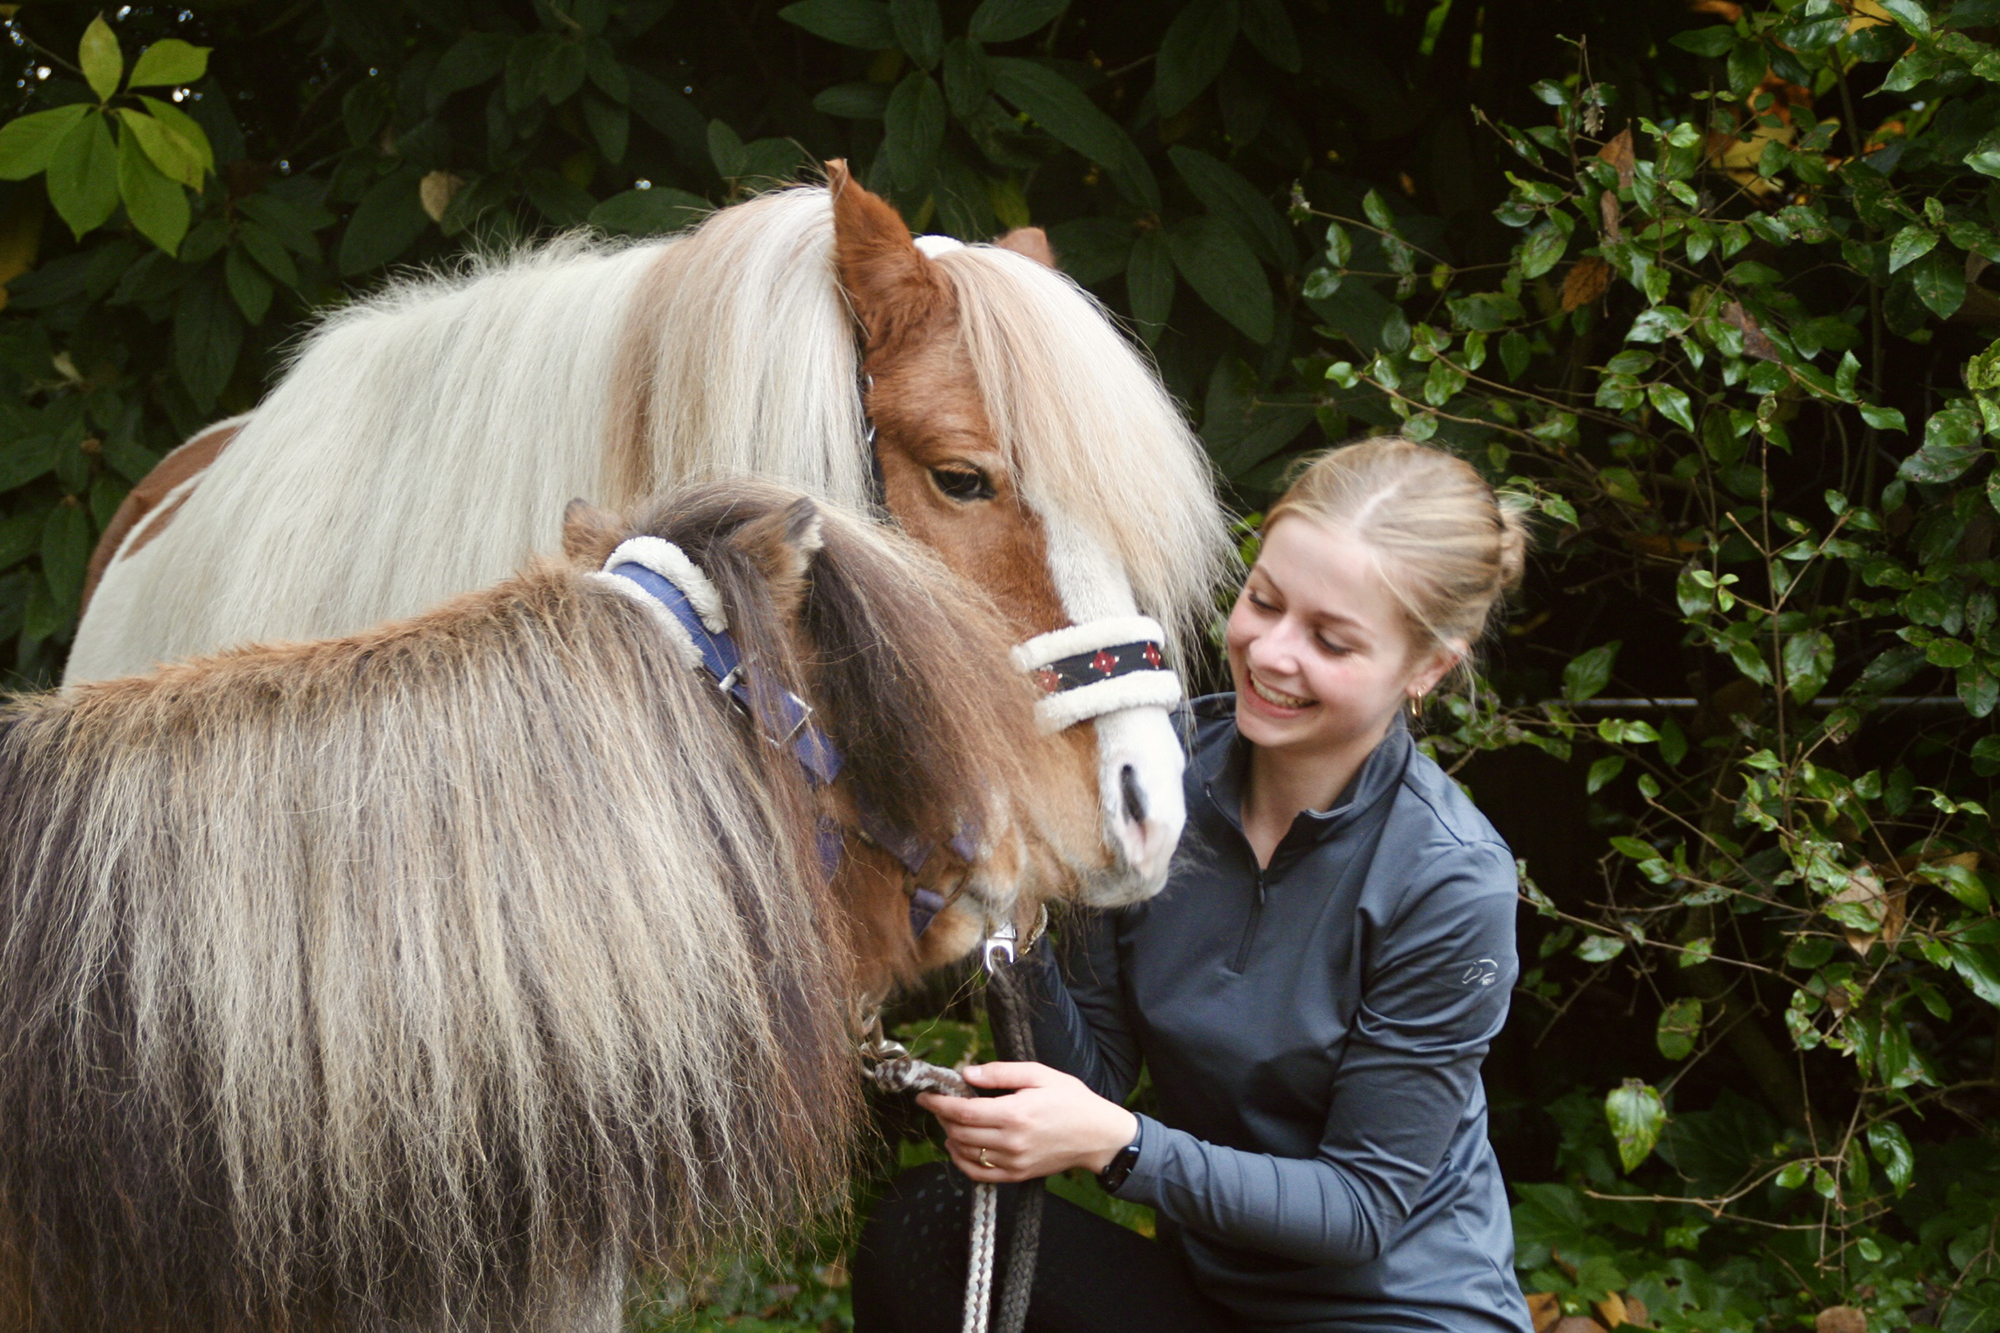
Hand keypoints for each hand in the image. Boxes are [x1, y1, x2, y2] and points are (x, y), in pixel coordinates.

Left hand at [915, 1062, 1138, 1184]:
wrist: (1098, 1136)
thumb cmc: (1072, 1100)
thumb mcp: (1040, 1074)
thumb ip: (1001, 1073)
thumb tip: (967, 1073)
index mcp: (1015, 1114)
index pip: (962, 1112)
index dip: (938, 1103)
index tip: (925, 1095)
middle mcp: (1011, 1142)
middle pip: (959, 1133)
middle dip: (942, 1117)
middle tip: (940, 1103)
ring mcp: (1014, 1163)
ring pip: (965, 1153)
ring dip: (950, 1136)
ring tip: (951, 1120)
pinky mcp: (1017, 1176)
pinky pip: (978, 1174)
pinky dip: (962, 1160)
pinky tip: (960, 1145)